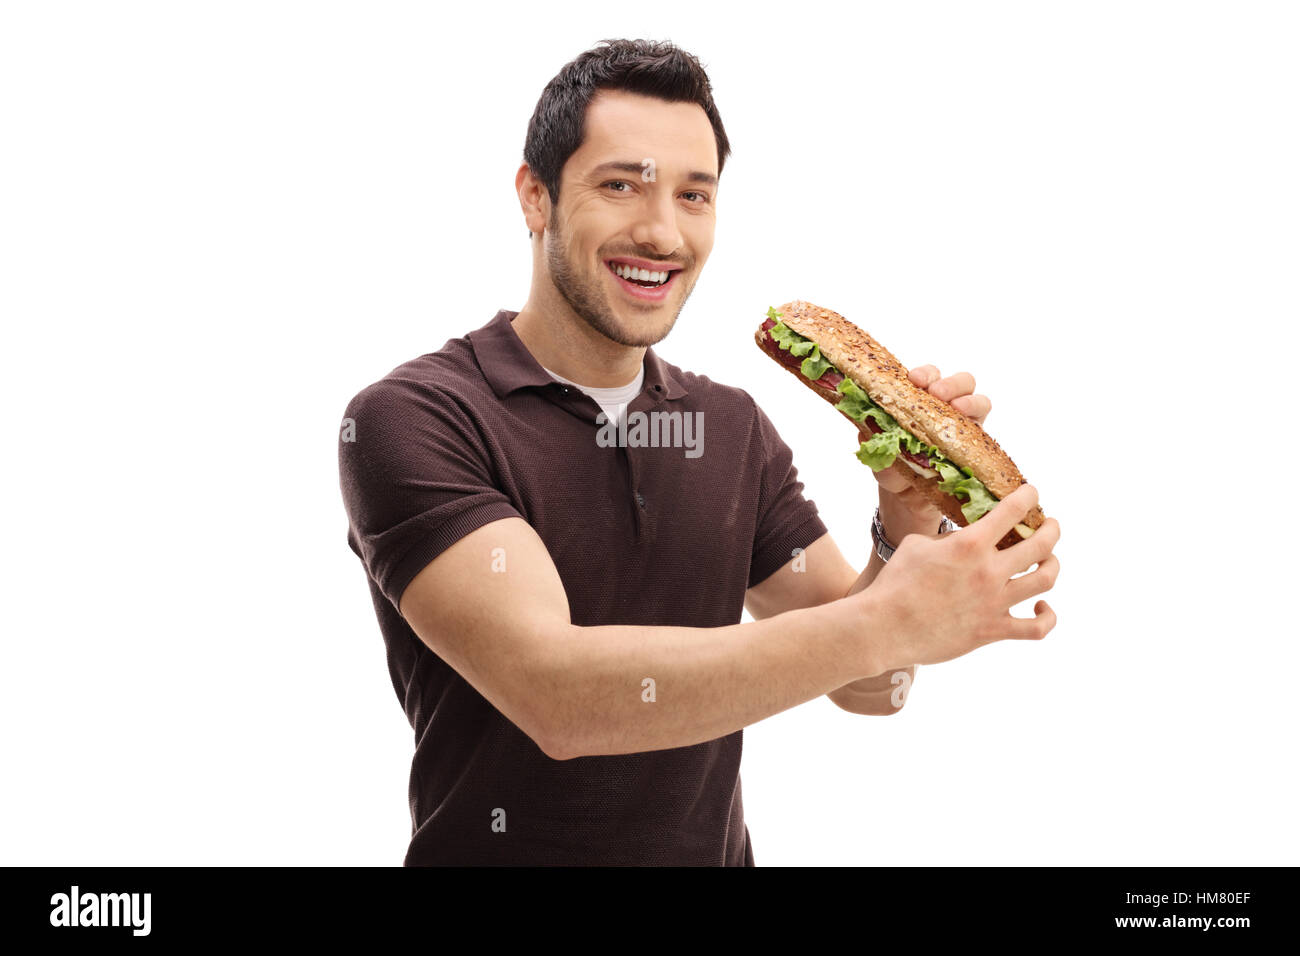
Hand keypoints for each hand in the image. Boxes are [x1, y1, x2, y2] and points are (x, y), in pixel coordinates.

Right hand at [861, 484, 1061, 668]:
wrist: (884, 627)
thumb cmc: (895, 583)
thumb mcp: (917, 544)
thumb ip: (948, 539)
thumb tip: (962, 539)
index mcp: (970, 544)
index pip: (1013, 509)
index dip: (1028, 496)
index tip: (1031, 493)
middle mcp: (989, 571)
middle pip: (1042, 544)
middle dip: (1051, 529)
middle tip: (1049, 525)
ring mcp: (994, 603)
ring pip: (1046, 579)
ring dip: (1052, 565)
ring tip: (1048, 560)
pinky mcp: (992, 631)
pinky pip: (1037, 628)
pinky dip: (1046, 616)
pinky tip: (1041, 606)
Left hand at [871, 365, 991, 534]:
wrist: (906, 500)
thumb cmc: (893, 468)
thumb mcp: (877, 452)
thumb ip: (874, 436)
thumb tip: (866, 427)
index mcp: (920, 399)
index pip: (928, 376)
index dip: (925, 373)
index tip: (914, 379)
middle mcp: (946, 408)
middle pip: (961, 382)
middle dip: (950, 383)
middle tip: (937, 393)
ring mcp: (965, 426)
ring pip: (979, 402)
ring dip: (970, 402)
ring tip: (958, 409)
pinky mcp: (976, 447)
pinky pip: (985, 434)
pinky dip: (979, 431)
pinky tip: (969, 436)